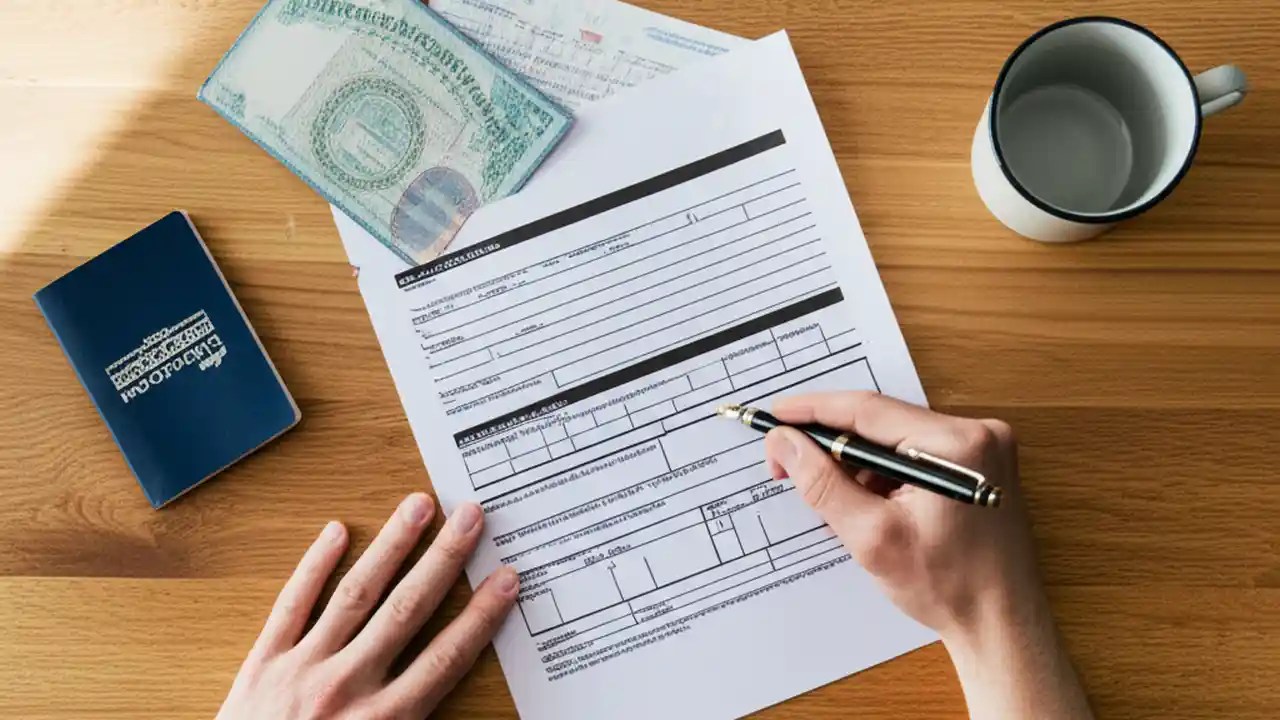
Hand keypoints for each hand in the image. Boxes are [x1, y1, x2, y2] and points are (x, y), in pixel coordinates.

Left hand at [218, 493, 517, 719]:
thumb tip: (451, 683)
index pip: (446, 656)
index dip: (480, 615)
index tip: (505, 578)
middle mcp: (347, 687)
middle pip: (408, 610)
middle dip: (444, 559)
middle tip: (469, 517)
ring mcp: (303, 669)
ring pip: (356, 594)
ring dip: (391, 546)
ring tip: (417, 506)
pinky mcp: (263, 663)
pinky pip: (292, 604)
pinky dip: (314, 566)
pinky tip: (335, 531)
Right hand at [763, 391, 1090, 718]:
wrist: (1001, 625)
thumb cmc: (949, 588)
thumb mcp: (871, 537)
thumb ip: (823, 484)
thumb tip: (785, 443)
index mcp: (956, 443)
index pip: (868, 409)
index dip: (814, 410)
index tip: (776, 415)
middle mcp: (977, 433)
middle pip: (881, 422)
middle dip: (832, 445)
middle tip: (788, 465)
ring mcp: (983, 447)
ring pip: (894, 438)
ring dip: (859, 464)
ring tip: (839, 504)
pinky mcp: (979, 465)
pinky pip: (915, 453)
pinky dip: (885, 474)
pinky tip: (871, 507)